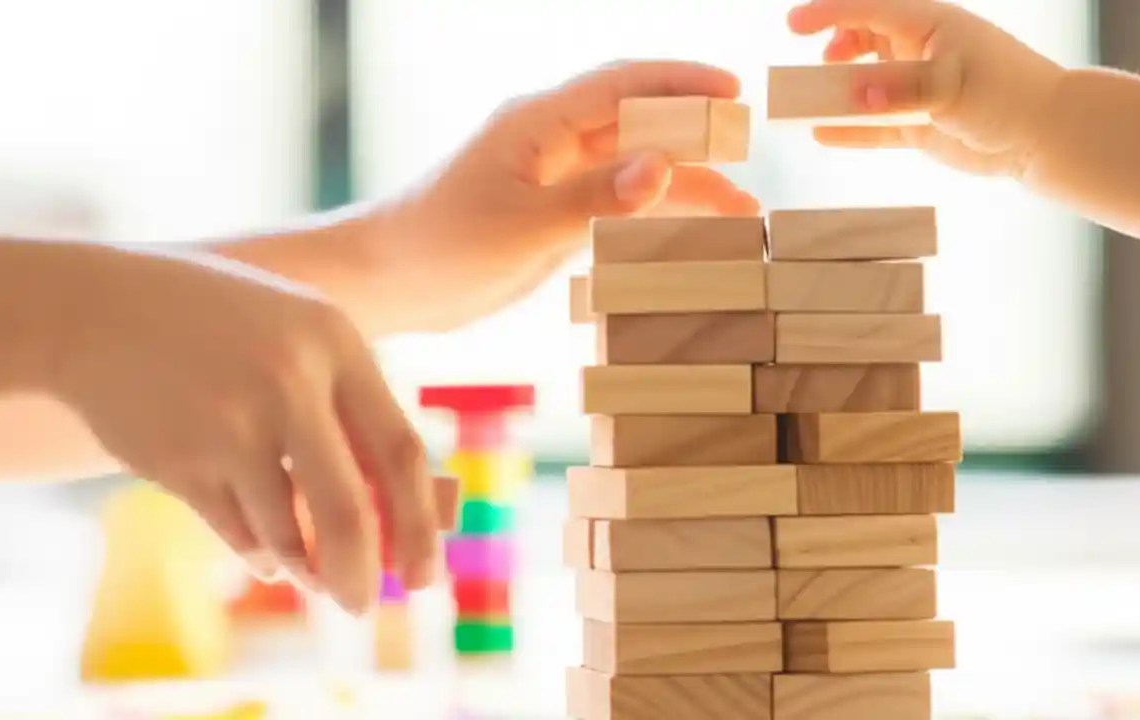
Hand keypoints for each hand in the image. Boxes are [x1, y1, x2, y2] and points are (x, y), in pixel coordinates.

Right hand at [54, 247, 435, 613]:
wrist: (96, 311)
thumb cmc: (223, 331)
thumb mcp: (299, 342)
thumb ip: (352, 415)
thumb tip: (410, 517)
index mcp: (333, 343)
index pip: (400, 451)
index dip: (419, 523)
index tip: (423, 575)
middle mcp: (287, 381)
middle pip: (347, 512)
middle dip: (362, 574)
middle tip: (363, 605)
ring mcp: (229, 422)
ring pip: (286, 533)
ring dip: (302, 566)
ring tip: (307, 569)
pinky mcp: (179, 459)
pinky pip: (237, 532)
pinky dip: (258, 553)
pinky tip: (263, 550)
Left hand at [366, 60, 761, 331]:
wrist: (391, 281)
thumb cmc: (442, 244)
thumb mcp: (523, 226)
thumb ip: (595, 198)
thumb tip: (664, 168)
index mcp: (538, 123)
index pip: (623, 85)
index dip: (681, 83)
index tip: (734, 92)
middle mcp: (550, 142)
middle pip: (637, 123)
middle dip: (695, 131)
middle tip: (749, 147)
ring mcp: (552, 179)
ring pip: (631, 168)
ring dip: (682, 183)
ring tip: (741, 206)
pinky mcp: (550, 216)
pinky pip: (614, 204)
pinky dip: (652, 213)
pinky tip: (689, 229)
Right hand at [787, 0, 1065, 177]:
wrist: (1046, 136)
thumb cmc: (1008, 95)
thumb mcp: (952, 87)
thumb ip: (900, 90)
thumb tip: (852, 95)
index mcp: (930, 24)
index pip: (870, 9)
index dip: (828, 13)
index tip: (792, 25)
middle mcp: (920, 51)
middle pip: (863, 40)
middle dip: (833, 49)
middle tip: (816, 68)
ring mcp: (917, 90)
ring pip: (864, 85)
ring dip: (835, 92)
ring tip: (809, 104)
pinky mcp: (919, 125)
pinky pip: (873, 127)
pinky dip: (848, 130)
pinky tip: (819, 134)